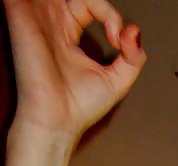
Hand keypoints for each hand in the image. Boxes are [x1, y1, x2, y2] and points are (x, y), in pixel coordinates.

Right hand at [4, 0, 145, 141]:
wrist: (58, 121)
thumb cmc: (78, 107)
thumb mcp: (118, 81)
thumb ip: (133, 57)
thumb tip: (135, 32)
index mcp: (69, 34)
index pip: (89, 5)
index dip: (110, 15)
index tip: (118, 40)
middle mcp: (52, 24)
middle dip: (96, 3)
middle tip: (111, 26)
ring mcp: (37, 19)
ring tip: (91, 12)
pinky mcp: (21, 17)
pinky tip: (67, 8)